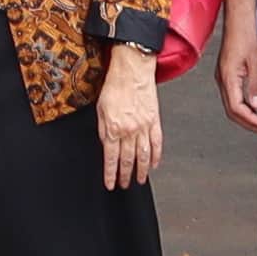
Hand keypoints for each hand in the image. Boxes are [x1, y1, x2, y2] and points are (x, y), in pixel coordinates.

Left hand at [97, 50, 164, 189]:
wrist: (132, 70)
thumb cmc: (115, 86)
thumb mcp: (100, 109)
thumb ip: (103, 130)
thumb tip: (106, 146)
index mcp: (114, 128)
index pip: (111, 159)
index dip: (110, 174)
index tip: (110, 184)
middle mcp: (130, 130)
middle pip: (128, 160)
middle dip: (125, 176)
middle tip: (124, 185)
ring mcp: (144, 127)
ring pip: (144, 156)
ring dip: (142, 171)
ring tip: (140, 180)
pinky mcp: (155, 121)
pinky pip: (157, 143)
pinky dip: (156, 156)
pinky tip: (154, 164)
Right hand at [218, 10, 256, 134]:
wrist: (240, 13)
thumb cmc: (245, 30)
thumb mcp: (256, 60)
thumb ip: (256, 84)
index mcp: (227, 76)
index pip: (236, 108)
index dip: (250, 120)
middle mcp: (222, 76)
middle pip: (231, 109)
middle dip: (246, 121)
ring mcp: (223, 73)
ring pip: (230, 101)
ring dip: (244, 113)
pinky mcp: (227, 68)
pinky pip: (232, 92)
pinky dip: (242, 102)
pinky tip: (252, 102)